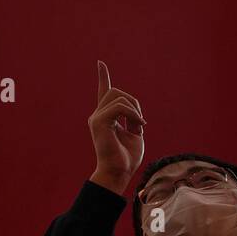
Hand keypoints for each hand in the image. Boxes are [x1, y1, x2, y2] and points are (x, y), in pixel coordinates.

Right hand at [88, 60, 144, 195]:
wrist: (119, 172)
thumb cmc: (127, 157)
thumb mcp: (135, 133)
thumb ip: (132, 118)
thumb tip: (133, 109)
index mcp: (105, 117)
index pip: (103, 92)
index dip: (103, 76)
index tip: (100, 63)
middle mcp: (97, 115)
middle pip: (115, 91)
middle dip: (133, 102)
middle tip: (140, 123)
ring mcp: (96, 118)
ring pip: (118, 97)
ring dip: (134, 110)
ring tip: (139, 127)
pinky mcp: (99, 122)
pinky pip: (119, 107)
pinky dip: (132, 114)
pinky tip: (138, 127)